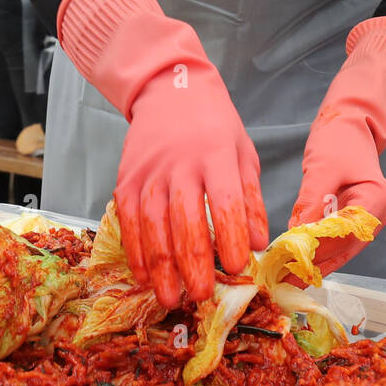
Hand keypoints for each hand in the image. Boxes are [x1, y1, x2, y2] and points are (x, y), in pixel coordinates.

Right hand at [57, 0, 268, 307]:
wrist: (169, 89)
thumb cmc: (214, 124)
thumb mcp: (243, 152)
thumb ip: (251, 197)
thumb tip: (259, 242)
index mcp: (216, 155)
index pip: (224, 203)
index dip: (229, 239)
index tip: (236, 268)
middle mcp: (180, 164)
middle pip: (185, 219)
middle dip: (193, 262)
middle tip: (202, 294)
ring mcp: (149, 172)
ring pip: (152, 225)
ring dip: (162, 266)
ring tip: (172, 297)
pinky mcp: (126, 179)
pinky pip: (128, 221)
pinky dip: (135, 251)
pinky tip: (146, 275)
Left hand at [291, 17, 385, 275]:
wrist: (352, 120)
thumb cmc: (340, 137)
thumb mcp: (323, 167)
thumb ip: (312, 201)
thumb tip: (296, 235)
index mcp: (375, 202)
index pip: (345, 236)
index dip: (318, 251)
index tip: (290, 260)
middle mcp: (376, 217)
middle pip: (344, 249)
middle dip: (313, 263)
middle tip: (282, 277)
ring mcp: (365, 219)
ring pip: (339, 249)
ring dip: (313, 261)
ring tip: (285, 276)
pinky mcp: (351, 217)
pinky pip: (334, 240)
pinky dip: (315, 249)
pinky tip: (294, 259)